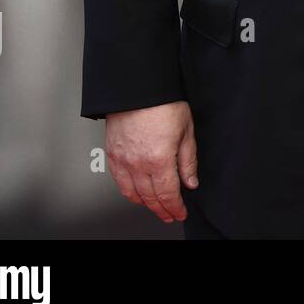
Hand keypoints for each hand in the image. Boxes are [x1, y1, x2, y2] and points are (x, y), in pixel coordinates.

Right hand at [105, 100, 197, 222]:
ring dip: (146, 204)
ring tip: (156, 208)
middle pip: (150, 197)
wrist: (137, 88)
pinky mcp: (112, 155)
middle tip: (170, 215)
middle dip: (162, 210)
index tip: (180, 212)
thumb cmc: (162, 103)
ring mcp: (123, 161)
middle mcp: (138, 164)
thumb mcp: (186, 130)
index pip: (168, 194)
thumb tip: (191, 181)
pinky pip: (119, 182)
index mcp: (159, 159)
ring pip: (133, 193)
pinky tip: (136, 194)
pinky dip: (129, 192)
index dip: (175, 207)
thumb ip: (188, 160)